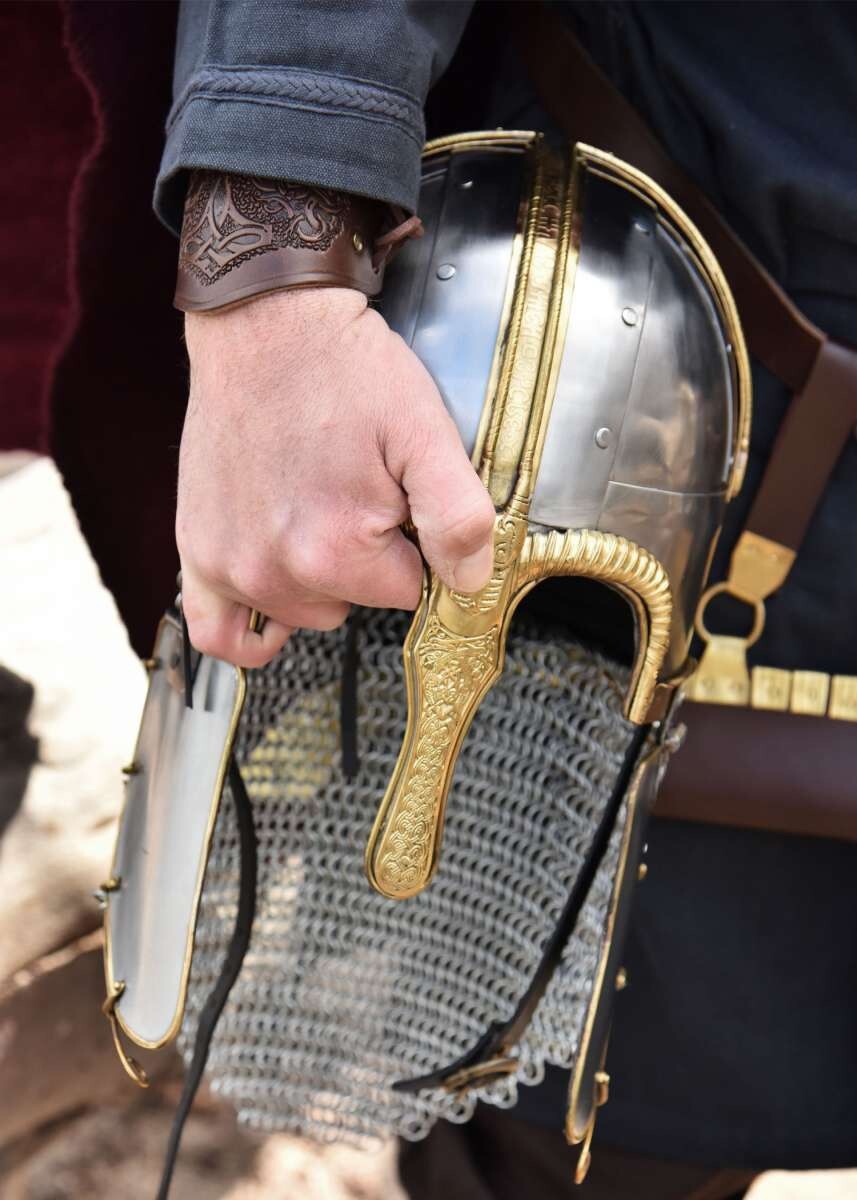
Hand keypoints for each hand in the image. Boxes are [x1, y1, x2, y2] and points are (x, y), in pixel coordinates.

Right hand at [177, 287, 495, 666]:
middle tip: (356, 491)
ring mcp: (230, 565)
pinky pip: (220, 633)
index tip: (397, 499)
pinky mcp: (198, 550)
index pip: (408, 591)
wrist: (266, 324)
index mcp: (337, 550)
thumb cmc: (344, 370)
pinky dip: (250, 634)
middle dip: (367, 559)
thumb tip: (468, 583)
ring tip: (313, 505)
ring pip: (304, 612)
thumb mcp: (427, 432)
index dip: (413, 545)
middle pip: (354, 604)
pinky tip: (272, 614)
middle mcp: (276, 569)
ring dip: (317, 576)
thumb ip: (460, 518)